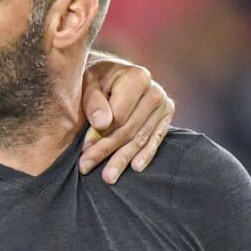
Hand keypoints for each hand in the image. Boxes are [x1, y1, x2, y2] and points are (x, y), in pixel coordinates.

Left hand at [78, 58, 175, 182]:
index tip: (83, 149)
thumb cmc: (97, 79)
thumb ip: (93, 101)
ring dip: (123, 159)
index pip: (119, 116)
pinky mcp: (166, 115)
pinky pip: (155, 139)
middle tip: (86, 167)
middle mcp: (154, 91)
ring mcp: (164, 104)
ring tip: (108, 177)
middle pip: (129, 129)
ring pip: (141, 138)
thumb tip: (102, 124)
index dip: (99, 134)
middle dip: (106, 151)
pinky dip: (145, 154)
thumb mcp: (88, 83)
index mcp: (137, 77)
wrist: (114, 74)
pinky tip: (135, 168)